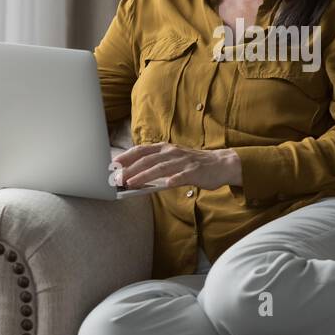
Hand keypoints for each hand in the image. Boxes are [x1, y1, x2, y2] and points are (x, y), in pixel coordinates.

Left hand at [111, 143, 241, 190]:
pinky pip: (182, 176)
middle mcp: (172, 153)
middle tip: (118, 178)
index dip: (127, 156)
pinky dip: (173, 179)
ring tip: (132, 183)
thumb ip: (157, 165)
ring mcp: (183, 161)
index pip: (141, 151)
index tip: (113, 164)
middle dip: (130, 169)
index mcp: (165, 149)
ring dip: (144, 175)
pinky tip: (165, 185)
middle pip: (147, 160)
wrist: (220, 164)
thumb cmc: (193, 164)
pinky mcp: (194, 171)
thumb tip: (135, 175)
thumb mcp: (173, 160)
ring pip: (160, 168)